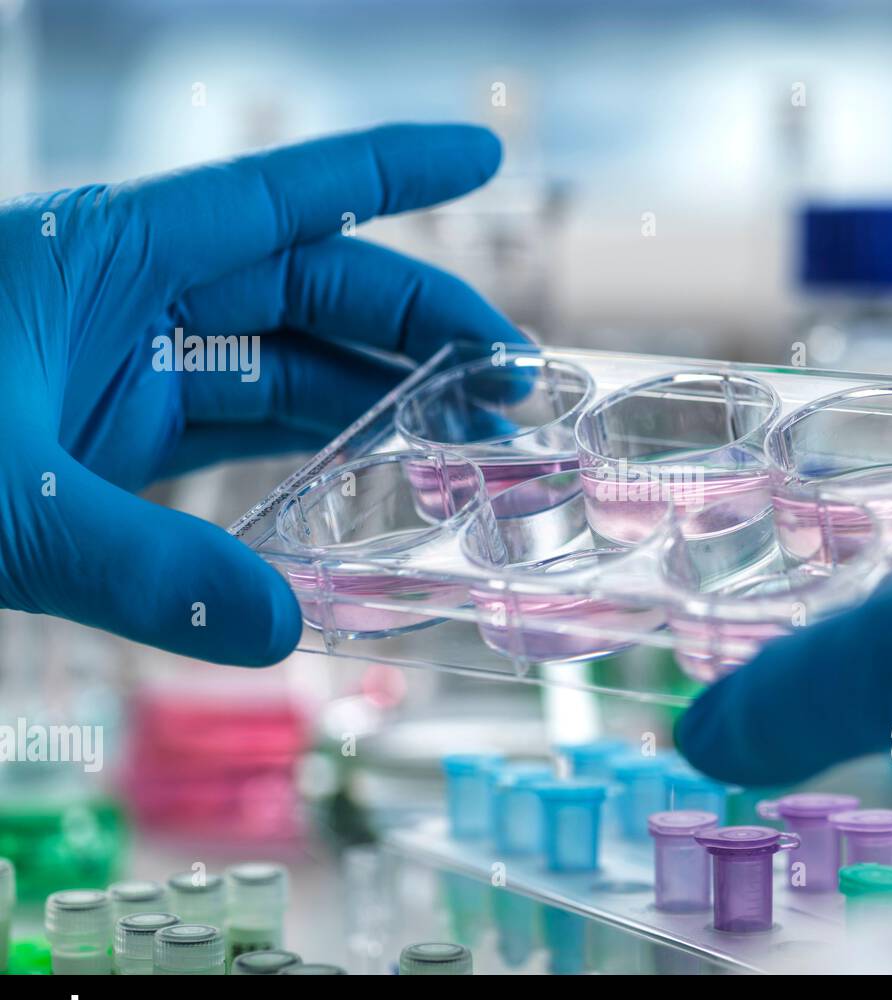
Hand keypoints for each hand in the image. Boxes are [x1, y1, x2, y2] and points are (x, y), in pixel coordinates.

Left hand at [0, 124, 523, 664]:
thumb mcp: (0, 498)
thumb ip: (141, 566)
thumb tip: (279, 631)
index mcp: (111, 257)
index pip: (282, 194)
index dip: (390, 168)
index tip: (483, 150)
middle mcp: (134, 301)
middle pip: (316, 286)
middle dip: (423, 325)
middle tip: (516, 383)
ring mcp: (128, 372)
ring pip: (291, 366)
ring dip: (383, 402)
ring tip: (471, 447)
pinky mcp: (117, 440)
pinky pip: (244, 436)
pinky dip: (313, 461)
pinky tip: (371, 491)